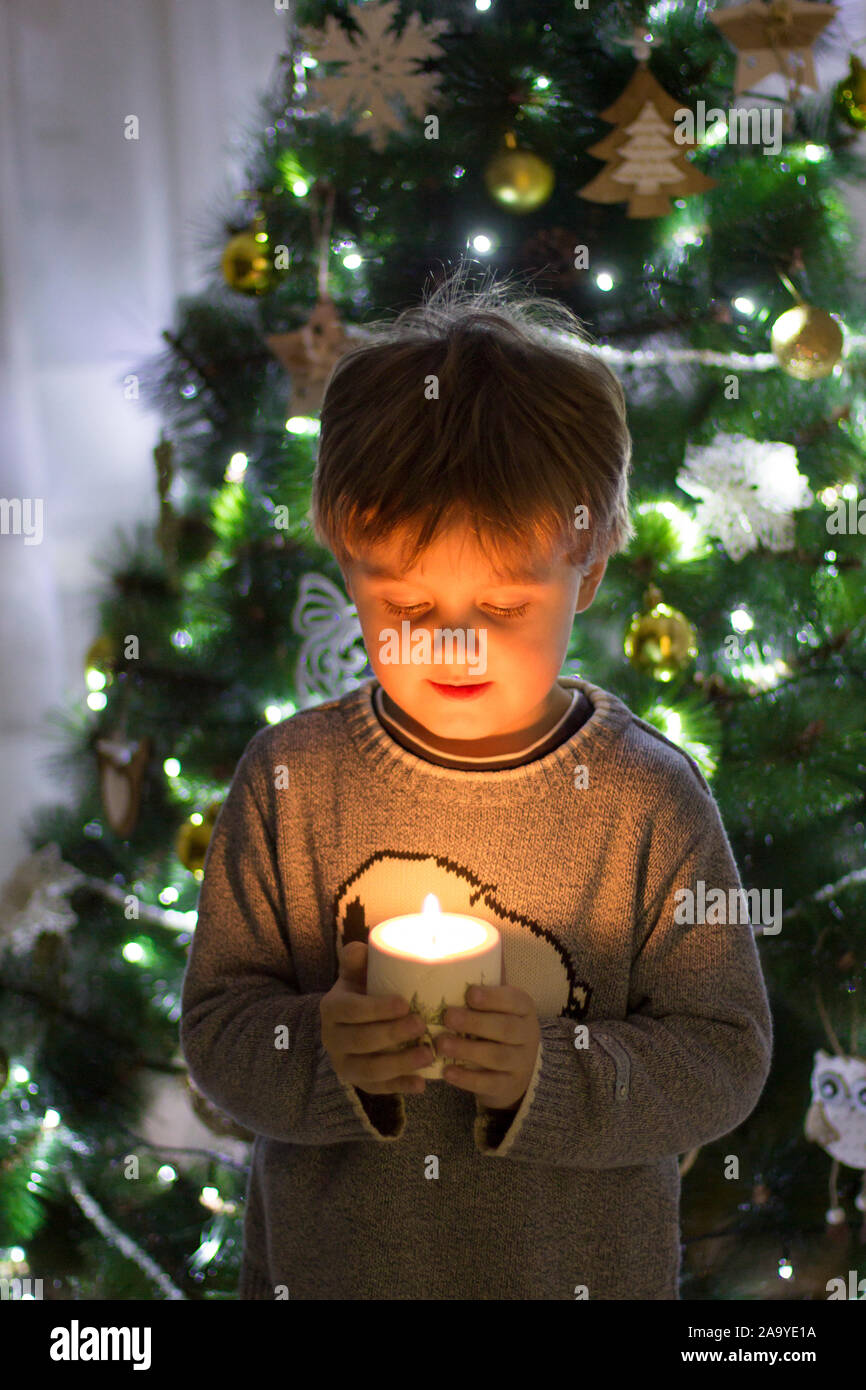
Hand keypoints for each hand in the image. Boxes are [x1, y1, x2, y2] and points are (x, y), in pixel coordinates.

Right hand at [320, 941, 433, 1095]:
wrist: (350, 1023)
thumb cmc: (362, 991)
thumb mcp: (355, 973)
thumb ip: (356, 959)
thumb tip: (361, 948)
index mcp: (332, 1008)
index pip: (350, 1010)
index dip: (376, 1009)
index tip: (405, 1003)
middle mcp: (332, 1039)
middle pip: (361, 1041)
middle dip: (392, 1035)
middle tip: (422, 1025)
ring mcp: (344, 1064)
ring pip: (369, 1070)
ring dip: (400, 1064)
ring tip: (429, 1054)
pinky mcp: (358, 1083)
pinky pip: (377, 1089)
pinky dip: (400, 1087)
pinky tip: (421, 1083)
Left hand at [435, 984, 539, 1110]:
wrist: (519, 1069)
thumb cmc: (498, 1027)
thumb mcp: (499, 1007)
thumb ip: (483, 988)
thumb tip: (459, 955)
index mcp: (524, 1009)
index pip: (514, 1000)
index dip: (493, 997)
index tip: (470, 994)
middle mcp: (527, 1035)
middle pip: (505, 1028)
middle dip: (475, 1022)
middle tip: (447, 1017)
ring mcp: (521, 1062)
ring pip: (497, 1056)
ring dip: (467, 1049)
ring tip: (441, 1044)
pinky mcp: (509, 1085)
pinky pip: (490, 1083)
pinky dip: (467, 1079)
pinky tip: (447, 1072)